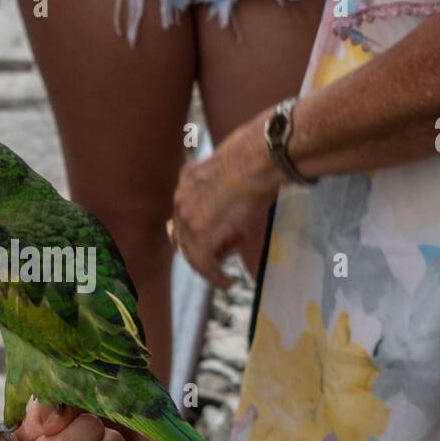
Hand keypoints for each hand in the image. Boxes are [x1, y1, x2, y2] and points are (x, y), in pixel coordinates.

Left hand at [170, 125, 278, 288]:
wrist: (257, 159)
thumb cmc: (256, 156)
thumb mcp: (233, 168)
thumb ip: (227, 181)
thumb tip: (244, 188)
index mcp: (188, 179)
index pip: (187, 212)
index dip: (201, 226)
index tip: (217, 235)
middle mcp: (181, 199)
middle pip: (187, 232)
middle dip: (207, 242)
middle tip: (229, 247)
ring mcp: (188, 219)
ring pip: (195, 249)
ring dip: (215, 255)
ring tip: (235, 254)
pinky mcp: (201, 237)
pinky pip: (204, 264)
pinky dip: (215, 276)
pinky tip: (227, 283)